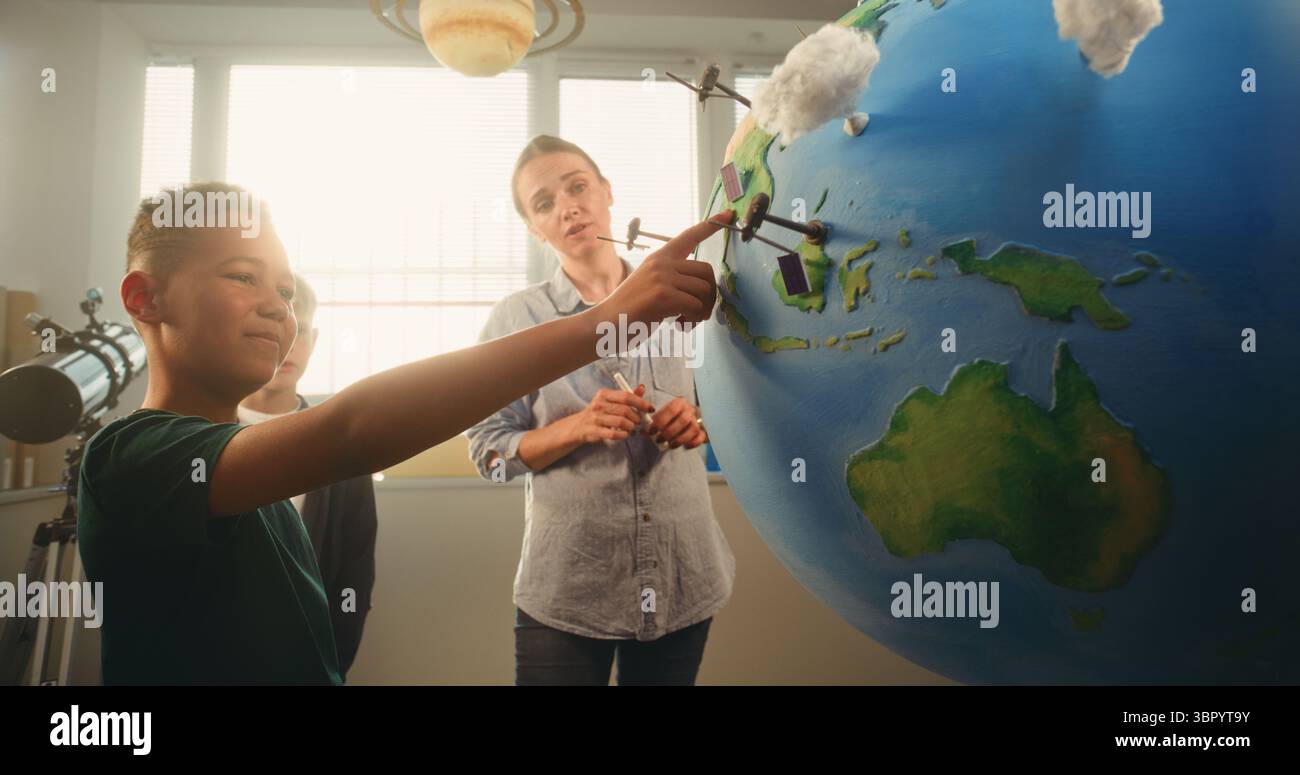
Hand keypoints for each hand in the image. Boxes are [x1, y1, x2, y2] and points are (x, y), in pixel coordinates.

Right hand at [571, 385, 655, 443]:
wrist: (578, 426)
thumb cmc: (599, 413)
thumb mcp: (610, 401)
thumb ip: (627, 396)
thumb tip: (642, 388)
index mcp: (604, 394)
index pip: (626, 396)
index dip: (641, 402)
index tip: (650, 409)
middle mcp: (599, 404)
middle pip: (625, 410)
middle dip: (637, 417)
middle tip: (639, 421)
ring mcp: (596, 418)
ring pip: (621, 422)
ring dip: (631, 427)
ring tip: (632, 428)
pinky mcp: (595, 431)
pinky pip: (614, 434)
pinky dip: (623, 435)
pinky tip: (625, 434)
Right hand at [596, 210, 734, 326]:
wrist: (605, 324)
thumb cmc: (631, 310)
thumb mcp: (651, 285)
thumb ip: (673, 279)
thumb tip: (703, 288)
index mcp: (659, 258)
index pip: (688, 236)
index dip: (710, 225)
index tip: (729, 214)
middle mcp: (662, 263)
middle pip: (706, 271)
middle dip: (709, 296)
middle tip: (699, 313)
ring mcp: (662, 277)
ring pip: (704, 291)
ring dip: (702, 311)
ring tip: (686, 320)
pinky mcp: (663, 295)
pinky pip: (696, 306)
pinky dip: (693, 319)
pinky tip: (680, 324)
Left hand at [648, 397, 706, 449]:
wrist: (686, 418)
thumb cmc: (669, 416)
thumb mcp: (659, 412)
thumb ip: (649, 415)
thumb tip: (642, 420)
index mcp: (679, 402)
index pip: (671, 410)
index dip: (660, 421)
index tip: (651, 431)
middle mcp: (690, 410)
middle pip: (683, 420)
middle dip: (669, 432)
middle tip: (659, 440)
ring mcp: (698, 420)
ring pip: (693, 429)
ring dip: (680, 439)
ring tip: (669, 445)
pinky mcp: (702, 430)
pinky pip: (701, 437)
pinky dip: (693, 443)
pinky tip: (684, 446)